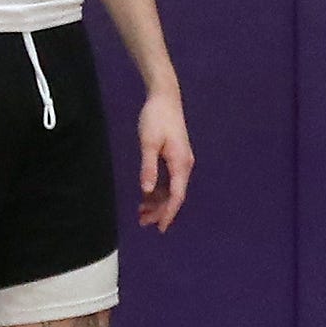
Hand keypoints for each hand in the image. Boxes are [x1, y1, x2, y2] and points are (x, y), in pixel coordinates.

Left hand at [137, 89, 192, 231]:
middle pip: (175, 195)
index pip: (176, 195)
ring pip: (172, 189)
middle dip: (160, 210)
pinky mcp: (176, 157)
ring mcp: (181, 161)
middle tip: (143, 222)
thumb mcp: (149, 143)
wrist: (165, 99)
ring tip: (141, 213)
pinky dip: (158, 190)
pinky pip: (169, 180)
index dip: (168, 212)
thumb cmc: (156, 119)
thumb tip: (146, 190)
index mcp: (180, 164)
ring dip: (158, 202)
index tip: (160, 227)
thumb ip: (148, 167)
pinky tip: (146, 196)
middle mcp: (184, 165)